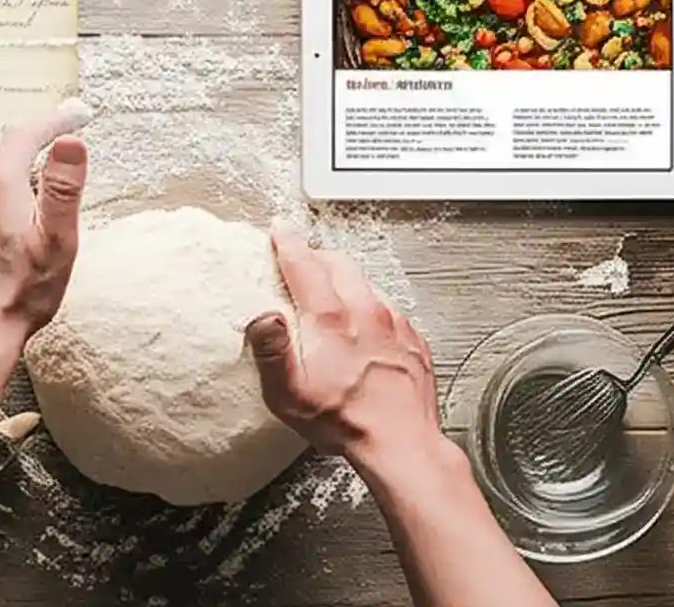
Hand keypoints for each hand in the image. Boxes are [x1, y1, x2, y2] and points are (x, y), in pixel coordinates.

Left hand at [0, 98, 92, 396]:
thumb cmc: (20, 294)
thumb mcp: (58, 241)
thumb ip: (64, 186)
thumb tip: (70, 141)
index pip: (27, 134)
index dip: (55, 120)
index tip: (76, 114)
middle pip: (4, 158)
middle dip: (31, 162)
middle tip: (57, 179)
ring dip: (7, 191)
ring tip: (28, 224)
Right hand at [244, 221, 440, 472]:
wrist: (401, 442)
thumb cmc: (345, 421)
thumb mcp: (288, 393)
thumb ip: (270, 350)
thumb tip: (261, 316)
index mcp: (330, 319)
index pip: (304, 265)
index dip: (288, 243)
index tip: (280, 231)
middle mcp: (365, 312)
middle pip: (338, 263)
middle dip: (316, 254)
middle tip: (303, 256)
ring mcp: (393, 323)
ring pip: (366, 282)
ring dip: (345, 278)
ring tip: (331, 288)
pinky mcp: (411, 338)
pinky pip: (388, 307)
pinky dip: (370, 304)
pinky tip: (364, 322)